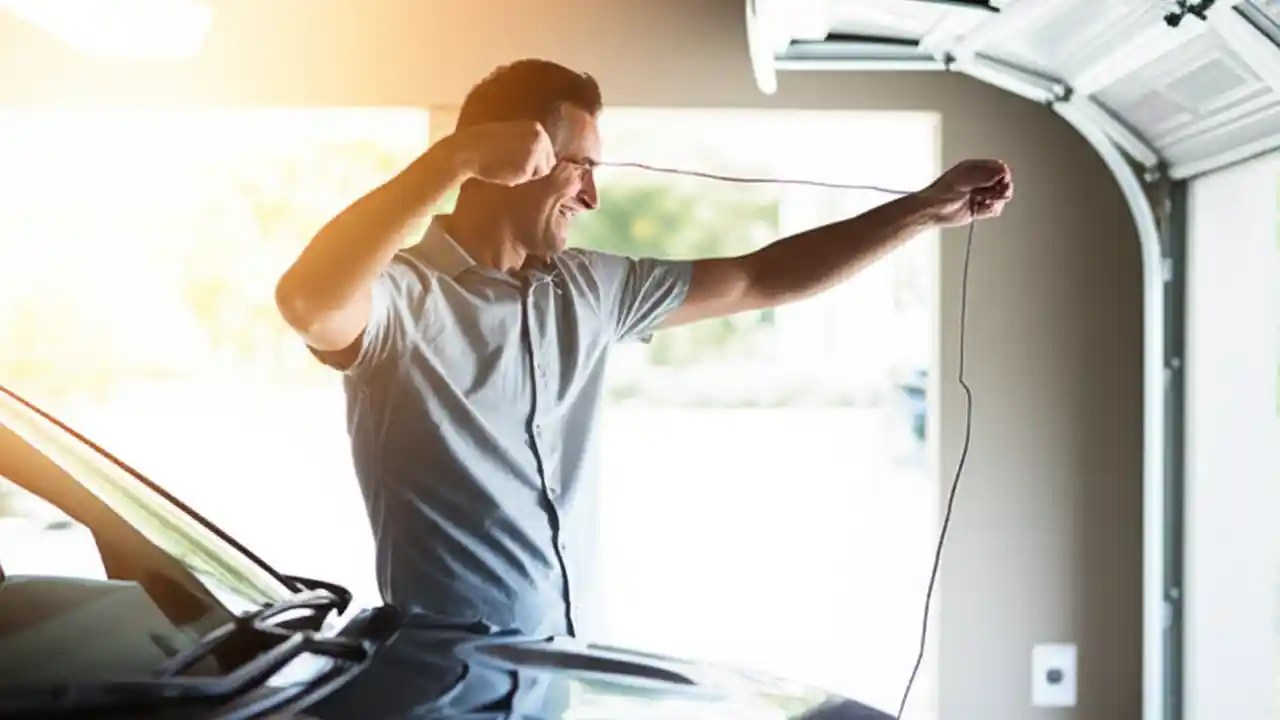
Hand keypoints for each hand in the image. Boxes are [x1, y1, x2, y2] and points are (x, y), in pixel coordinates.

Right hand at [437, 121, 556, 185]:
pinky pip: (527, 180)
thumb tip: (552, 161)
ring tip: (506, 165)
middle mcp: (540, 139)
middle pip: (548, 164)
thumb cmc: (488, 144)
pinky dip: (516, 179)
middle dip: (533, 168)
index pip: (548, 152)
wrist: (468, 150)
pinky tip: (502, 171)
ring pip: (540, 174)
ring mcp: (535, 154)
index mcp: (537, 128)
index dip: (532, 159)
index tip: (515, 157)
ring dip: (526, 174)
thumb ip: (531, 143)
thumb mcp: (514, 134)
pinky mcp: (527, 169)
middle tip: (509, 162)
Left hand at [917, 159, 1012, 226]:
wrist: (932, 211)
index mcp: (975, 169)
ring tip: (981, 201)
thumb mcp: (964, 179)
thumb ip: (984, 175)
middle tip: (990, 194)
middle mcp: (979, 181)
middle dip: (1001, 189)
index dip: (1003, 175)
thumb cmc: (941, 193)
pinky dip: (989, 210)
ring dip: (994, 200)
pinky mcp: (980, 208)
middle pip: (1004, 182)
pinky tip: (978, 209)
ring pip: (1001, 197)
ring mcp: (980, 194)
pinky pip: (995, 209)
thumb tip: (1002, 172)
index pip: (999, 168)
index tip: (1000, 182)